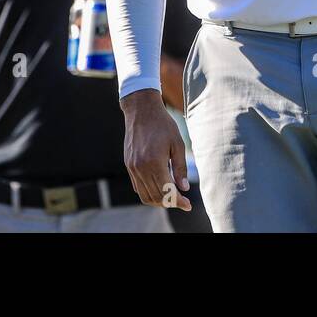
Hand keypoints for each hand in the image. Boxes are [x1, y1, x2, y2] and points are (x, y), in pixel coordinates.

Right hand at [120, 89, 190, 210]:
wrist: (141, 111)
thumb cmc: (163, 124)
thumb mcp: (177, 144)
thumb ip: (180, 168)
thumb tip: (184, 188)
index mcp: (154, 162)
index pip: (166, 192)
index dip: (178, 201)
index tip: (188, 205)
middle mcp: (141, 168)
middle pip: (155, 197)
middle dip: (170, 202)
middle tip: (182, 200)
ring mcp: (132, 168)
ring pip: (144, 195)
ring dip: (158, 200)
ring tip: (172, 195)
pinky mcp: (129, 165)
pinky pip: (137, 186)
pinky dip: (148, 192)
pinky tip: (159, 186)